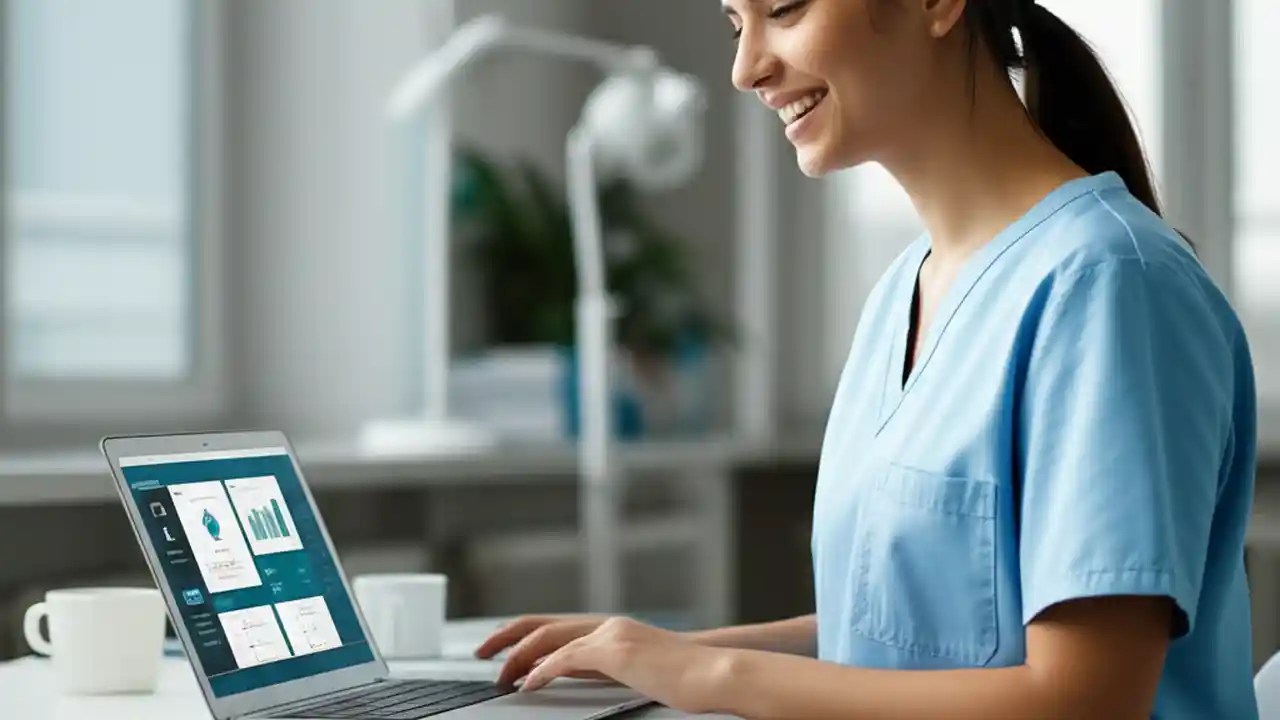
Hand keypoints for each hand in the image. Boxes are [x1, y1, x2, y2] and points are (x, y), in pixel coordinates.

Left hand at [520, 617, 729, 714]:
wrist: (714, 674)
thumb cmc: (688, 680)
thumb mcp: (640, 672)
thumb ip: (609, 669)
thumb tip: (578, 676)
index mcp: (615, 629)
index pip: (559, 626)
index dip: (527, 636)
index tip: (503, 650)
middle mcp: (609, 625)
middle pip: (545, 624)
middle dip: (509, 637)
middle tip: (483, 652)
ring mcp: (612, 635)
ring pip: (550, 639)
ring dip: (518, 657)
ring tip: (499, 675)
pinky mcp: (615, 651)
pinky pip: (565, 659)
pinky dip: (541, 672)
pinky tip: (529, 685)